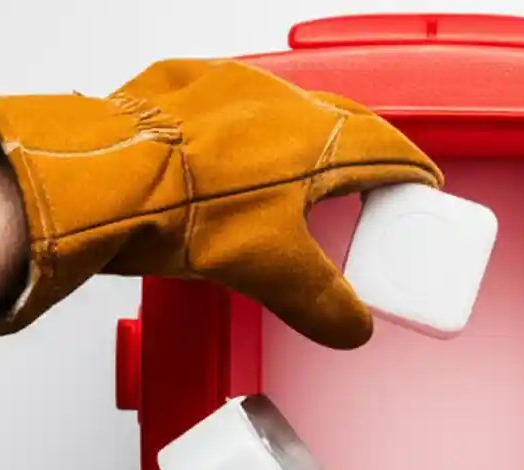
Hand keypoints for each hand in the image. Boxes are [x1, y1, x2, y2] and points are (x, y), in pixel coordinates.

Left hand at [0, 59, 441, 348]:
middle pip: (342, 122)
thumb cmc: (183, 211)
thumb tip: (351, 327)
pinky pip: (225, 103)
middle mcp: (278, 100)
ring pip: (283, 109)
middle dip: (362, 152)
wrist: (100, 185)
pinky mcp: (176, 87)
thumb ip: (321, 303)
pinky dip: (238, 130)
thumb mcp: (270, 271)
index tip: (422, 185)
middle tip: (367, 184)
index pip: (386, 150)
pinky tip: (225, 158)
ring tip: (296, 173)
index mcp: (317, 139)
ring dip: (300, 139)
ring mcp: (225, 87)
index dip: (411, 172)